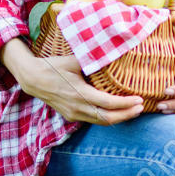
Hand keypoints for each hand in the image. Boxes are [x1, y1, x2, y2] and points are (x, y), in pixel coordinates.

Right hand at [7, 40, 144, 124]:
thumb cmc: (53, 66)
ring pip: (101, 122)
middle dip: (126, 115)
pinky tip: (117, 111)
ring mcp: (73, 114)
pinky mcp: (71, 116)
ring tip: (133, 111)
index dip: (125, 104)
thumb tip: (113, 53)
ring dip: (118, 118)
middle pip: (107, 118)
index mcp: (79, 93)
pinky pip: (93, 120)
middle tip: (141, 108)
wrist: (33, 79)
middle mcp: (77, 107)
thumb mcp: (73, 60)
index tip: (139, 99)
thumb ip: (93, 59)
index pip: (108, 103)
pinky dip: (107, 117)